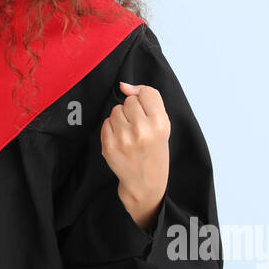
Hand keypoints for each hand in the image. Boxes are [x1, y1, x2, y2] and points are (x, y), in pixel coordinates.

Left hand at [100, 81, 169, 228]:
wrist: (146, 182)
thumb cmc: (155, 151)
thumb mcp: (163, 125)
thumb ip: (148, 100)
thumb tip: (123, 86)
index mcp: (160, 124)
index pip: (146, 93)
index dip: (145, 101)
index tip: (147, 112)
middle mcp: (141, 130)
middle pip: (129, 101)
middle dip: (133, 111)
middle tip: (139, 127)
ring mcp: (123, 139)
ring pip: (116, 110)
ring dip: (121, 119)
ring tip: (130, 134)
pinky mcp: (108, 146)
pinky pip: (106, 122)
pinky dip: (112, 129)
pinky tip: (121, 140)